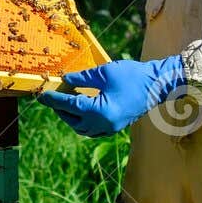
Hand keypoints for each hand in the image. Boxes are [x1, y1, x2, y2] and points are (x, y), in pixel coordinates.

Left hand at [37, 55, 185, 137]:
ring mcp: (111, 127)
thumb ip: (82, 78)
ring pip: (83, 128)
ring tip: (66, 102)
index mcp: (100, 111)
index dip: (54, 100)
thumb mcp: (104, 73)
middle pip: (74, 121)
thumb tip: (66, 80)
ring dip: (71, 117)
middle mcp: (104, 124)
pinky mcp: (116, 126)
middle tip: (52, 98)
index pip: (70, 106)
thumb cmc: (133, 76)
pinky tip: (81, 108)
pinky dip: (83, 121)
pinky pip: (94, 129)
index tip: (41, 96)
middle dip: (61, 110)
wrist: (159, 84)